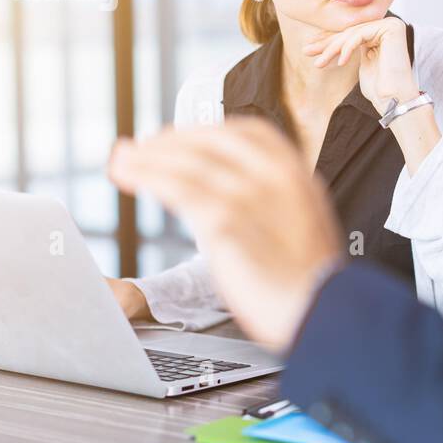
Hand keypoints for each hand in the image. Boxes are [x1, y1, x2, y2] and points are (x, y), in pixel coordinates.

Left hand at [106, 118, 343, 351]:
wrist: (321, 311)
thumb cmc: (311, 282)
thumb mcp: (304, 224)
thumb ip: (275, 204)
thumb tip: (240, 203)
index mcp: (295, 173)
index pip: (246, 132)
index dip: (206, 132)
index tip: (180, 138)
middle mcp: (272, 175)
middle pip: (209, 141)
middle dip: (168, 141)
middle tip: (139, 148)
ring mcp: (248, 193)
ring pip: (186, 161)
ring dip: (147, 158)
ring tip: (121, 160)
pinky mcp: (224, 218)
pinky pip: (176, 187)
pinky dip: (148, 177)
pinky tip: (131, 177)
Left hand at [303, 16, 417, 114]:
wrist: (395, 100)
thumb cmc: (379, 88)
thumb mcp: (357, 64)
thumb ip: (348, 49)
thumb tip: (325, 42)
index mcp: (381, 33)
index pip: (350, 34)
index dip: (328, 41)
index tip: (309, 48)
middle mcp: (387, 26)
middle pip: (350, 32)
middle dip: (326, 44)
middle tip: (307, 52)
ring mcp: (391, 25)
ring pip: (353, 33)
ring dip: (333, 48)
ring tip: (320, 62)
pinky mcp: (392, 28)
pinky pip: (361, 34)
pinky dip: (348, 47)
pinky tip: (340, 61)